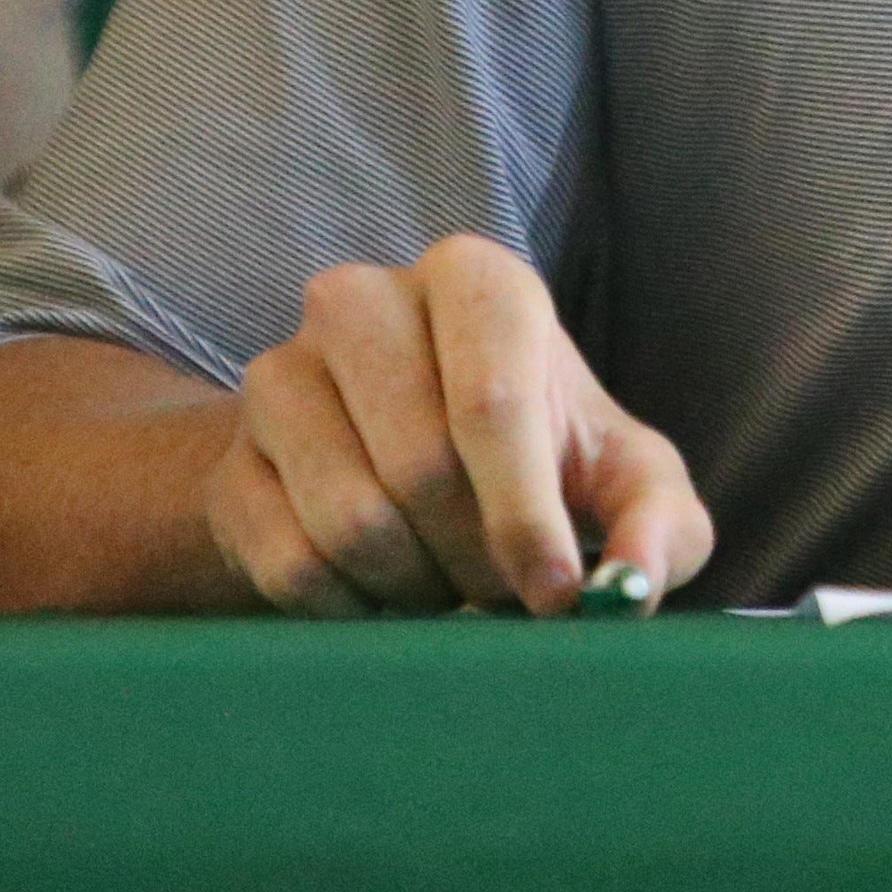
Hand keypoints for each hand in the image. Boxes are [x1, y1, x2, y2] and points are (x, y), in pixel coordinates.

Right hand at [206, 235, 715, 618]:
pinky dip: (353, 610)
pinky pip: (290, 566)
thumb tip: (633, 585)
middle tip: (500, 587)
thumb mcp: (624, 480)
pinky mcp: (233, 461)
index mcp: (475, 280)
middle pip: (419, 469)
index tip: (554, 595)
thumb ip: (659, 523)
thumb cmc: (543, 462)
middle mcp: (363, 300)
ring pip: (350, 522)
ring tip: (446, 580)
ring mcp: (279, 375)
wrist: (410, 474)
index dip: (525, 517)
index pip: (491, 403)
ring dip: (415, 588)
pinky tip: (384, 593)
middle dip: (474, 560)